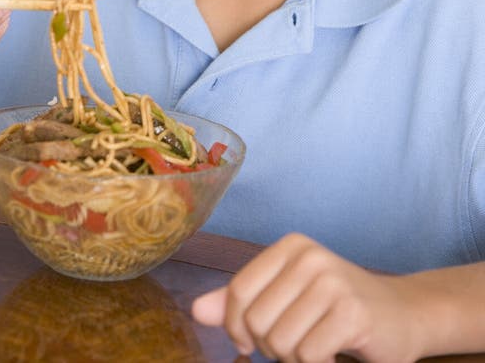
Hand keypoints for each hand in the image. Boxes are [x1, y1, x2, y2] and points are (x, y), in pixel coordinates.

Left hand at [192, 233, 424, 362]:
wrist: (402, 316)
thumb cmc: (337, 309)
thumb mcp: (287, 296)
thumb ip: (241, 302)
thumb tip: (196, 310)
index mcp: (289, 247)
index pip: (238, 291)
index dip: (235, 327)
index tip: (249, 343)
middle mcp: (309, 256)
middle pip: (256, 320)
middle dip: (270, 347)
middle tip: (296, 345)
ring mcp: (332, 282)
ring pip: (281, 342)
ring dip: (293, 360)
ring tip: (315, 347)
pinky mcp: (351, 312)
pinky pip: (308, 356)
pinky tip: (333, 354)